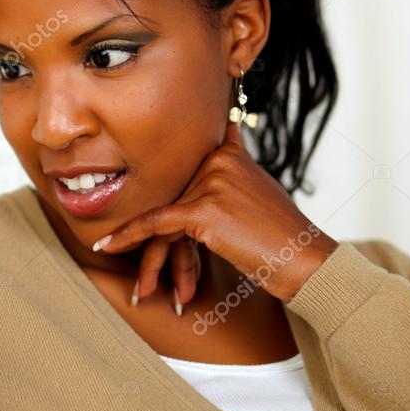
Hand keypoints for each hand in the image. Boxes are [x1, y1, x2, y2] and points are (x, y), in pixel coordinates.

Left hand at [94, 121, 337, 302]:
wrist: (305, 261)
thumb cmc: (281, 235)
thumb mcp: (256, 192)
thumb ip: (230, 174)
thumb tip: (220, 149)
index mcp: (228, 153)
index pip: (178, 173)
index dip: (153, 191)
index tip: (126, 202)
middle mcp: (218, 160)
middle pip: (169, 197)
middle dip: (150, 231)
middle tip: (116, 248)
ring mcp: (211, 182)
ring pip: (162, 214)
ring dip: (145, 248)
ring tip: (115, 259)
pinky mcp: (204, 208)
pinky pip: (155, 224)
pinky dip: (128, 236)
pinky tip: (104, 246)